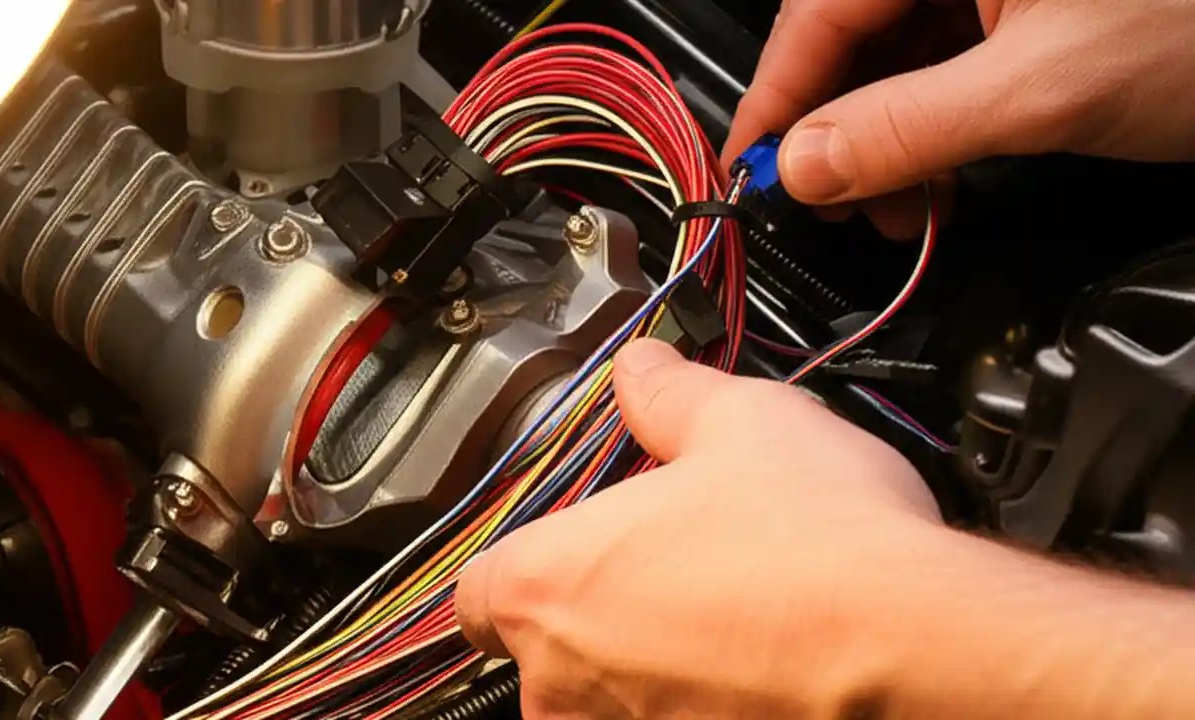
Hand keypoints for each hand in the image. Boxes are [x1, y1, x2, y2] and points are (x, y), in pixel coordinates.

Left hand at [455, 339, 943, 716]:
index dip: (527, 567)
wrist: (926, 659)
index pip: (478, 592)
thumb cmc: (827, 556)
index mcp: (548, 585)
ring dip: (655, 668)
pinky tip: (763, 674)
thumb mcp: (743, 424)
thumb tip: (645, 372)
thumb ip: (668, 396)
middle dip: (607, 613)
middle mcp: (564, 687)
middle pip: (551, 652)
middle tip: (681, 571)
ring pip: (611, 704)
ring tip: (737, 619)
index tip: (576, 550)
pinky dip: (700, 706)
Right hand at [724, 0, 1194, 238]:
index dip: (778, 101)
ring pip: (898, 52)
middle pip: (852, 34)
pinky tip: (939, 174)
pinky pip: (948, 58)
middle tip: (832, 204)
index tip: (751, 170)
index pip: (817, 13)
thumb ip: (906, 130)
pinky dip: (934, 123)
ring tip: (901, 206)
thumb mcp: (1045, 91)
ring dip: (887, 137)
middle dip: (839, 130)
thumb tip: (808, 163)